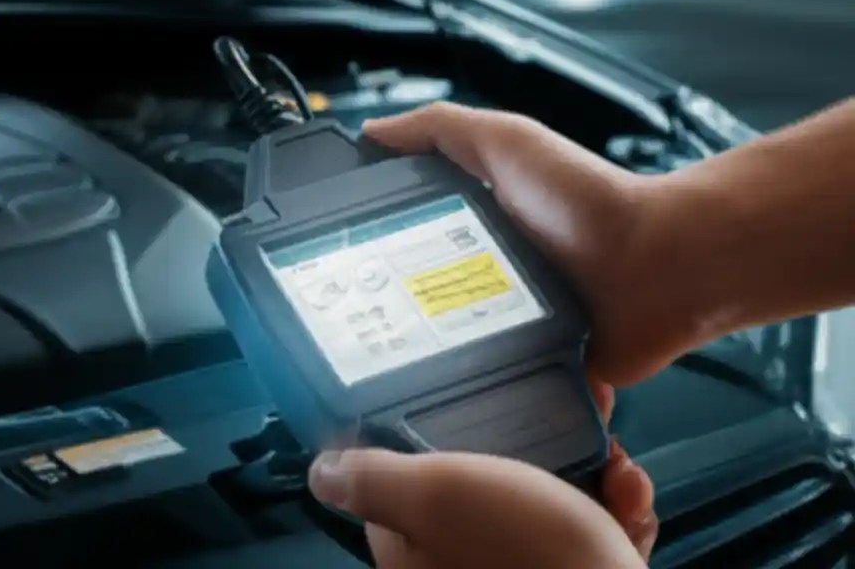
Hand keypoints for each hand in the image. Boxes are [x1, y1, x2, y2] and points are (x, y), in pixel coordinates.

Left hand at [306, 377, 657, 567]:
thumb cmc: (524, 546)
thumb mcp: (437, 495)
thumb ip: (376, 479)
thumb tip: (320, 473)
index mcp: (415, 554)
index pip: (405, 486)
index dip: (430, 440)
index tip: (467, 399)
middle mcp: (464, 567)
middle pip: (485, 490)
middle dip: (533, 448)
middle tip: (562, 416)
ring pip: (550, 505)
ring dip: (588, 471)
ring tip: (611, 457)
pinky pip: (592, 531)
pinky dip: (617, 508)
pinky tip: (630, 492)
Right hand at [363, 102, 694, 386]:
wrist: (662, 268)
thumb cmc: (592, 200)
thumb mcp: (507, 142)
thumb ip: (441, 128)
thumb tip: (372, 130)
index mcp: (476, 224)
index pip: (403, 237)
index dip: (367, 248)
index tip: (330, 261)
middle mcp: (488, 275)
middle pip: (415, 298)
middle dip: (385, 314)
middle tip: (349, 328)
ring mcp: (510, 325)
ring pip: (445, 352)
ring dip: (422, 362)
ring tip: (384, 374)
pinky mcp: (533, 369)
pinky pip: (492, 392)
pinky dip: (474, 401)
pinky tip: (441, 405)